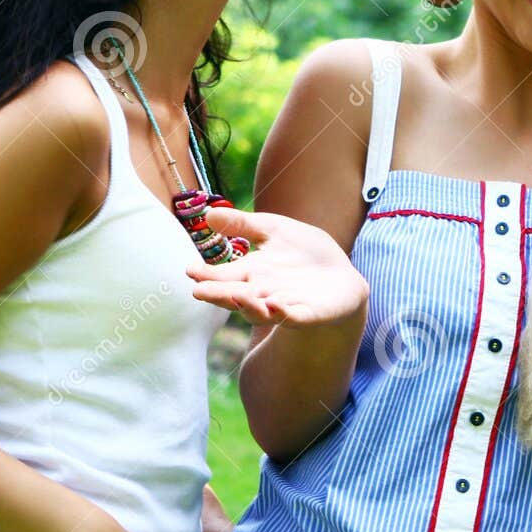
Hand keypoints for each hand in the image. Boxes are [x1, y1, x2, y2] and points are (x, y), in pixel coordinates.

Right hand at [185, 207, 368, 325]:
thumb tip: (208, 214)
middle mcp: (262, 293)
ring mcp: (285, 305)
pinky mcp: (309, 314)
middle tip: (200, 291)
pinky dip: (285, 314)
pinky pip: (295, 317)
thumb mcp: (273, 230)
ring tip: (237, 296)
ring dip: (249, 306)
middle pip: (236, 297)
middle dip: (219, 294)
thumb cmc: (303, 252)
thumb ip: (243, 224)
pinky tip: (276, 306)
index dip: (207, 275)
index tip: (190, 270)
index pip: (224, 276)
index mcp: (251, 273)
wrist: (340, 275)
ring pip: (261, 311)